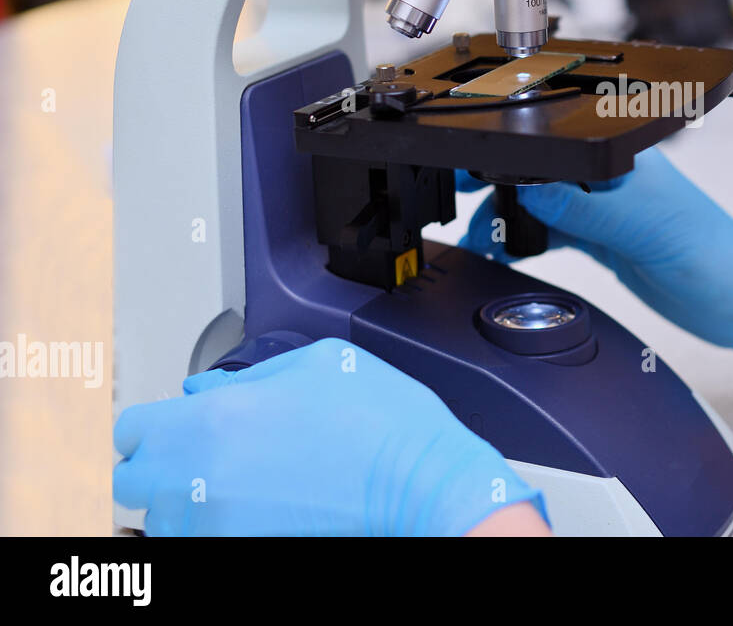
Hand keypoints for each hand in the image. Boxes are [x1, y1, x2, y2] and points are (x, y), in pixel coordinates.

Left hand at [113, 338, 545, 535]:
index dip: (154, 423)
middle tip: (195, 456)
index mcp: (212, 418)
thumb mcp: (322, 362)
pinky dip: (216, 525)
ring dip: (184, 501)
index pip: (130, 428)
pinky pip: (200, 539)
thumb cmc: (384, 424)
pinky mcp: (239, 549)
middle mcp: (200, 476)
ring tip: (233, 484)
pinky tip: (254, 508)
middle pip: (131, 481)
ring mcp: (217, 523)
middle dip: (156, 465)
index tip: (172, 425)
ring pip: (163, 520)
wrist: (422, 484)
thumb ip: (250, 373)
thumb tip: (206, 390)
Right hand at [457, 148, 732, 363]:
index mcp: (623, 157)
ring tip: (481, 238)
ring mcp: (608, 212)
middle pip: (542, 173)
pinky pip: (555, 234)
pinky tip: (509, 251)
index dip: (511, 156)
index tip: (470, 167)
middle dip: (499, 186)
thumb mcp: (638, 227)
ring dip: (511, 219)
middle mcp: (612, 179)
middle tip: (459, 202)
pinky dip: (529, 242)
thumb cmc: (713, 252)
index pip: (555, 146)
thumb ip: (579, 208)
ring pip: (543, 206)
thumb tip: (527, 191)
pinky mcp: (607, 241)